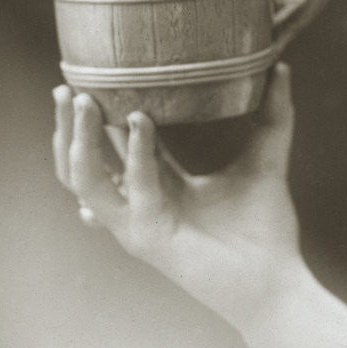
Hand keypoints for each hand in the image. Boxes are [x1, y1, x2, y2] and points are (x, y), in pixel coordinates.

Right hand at [52, 63, 300, 330]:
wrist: (276, 281)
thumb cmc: (265, 229)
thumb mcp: (264, 158)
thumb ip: (272, 114)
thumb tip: (280, 66)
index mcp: (156, 185)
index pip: (112, 145)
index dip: (98, 114)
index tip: (92, 74)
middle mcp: (138, 203)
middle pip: (82, 163)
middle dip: (69, 126)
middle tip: (66, 88)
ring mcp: (136, 223)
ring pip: (85, 179)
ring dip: (79, 140)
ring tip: (83, 101)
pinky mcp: (148, 238)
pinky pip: (132, 190)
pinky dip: (133, 156)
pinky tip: (140, 122)